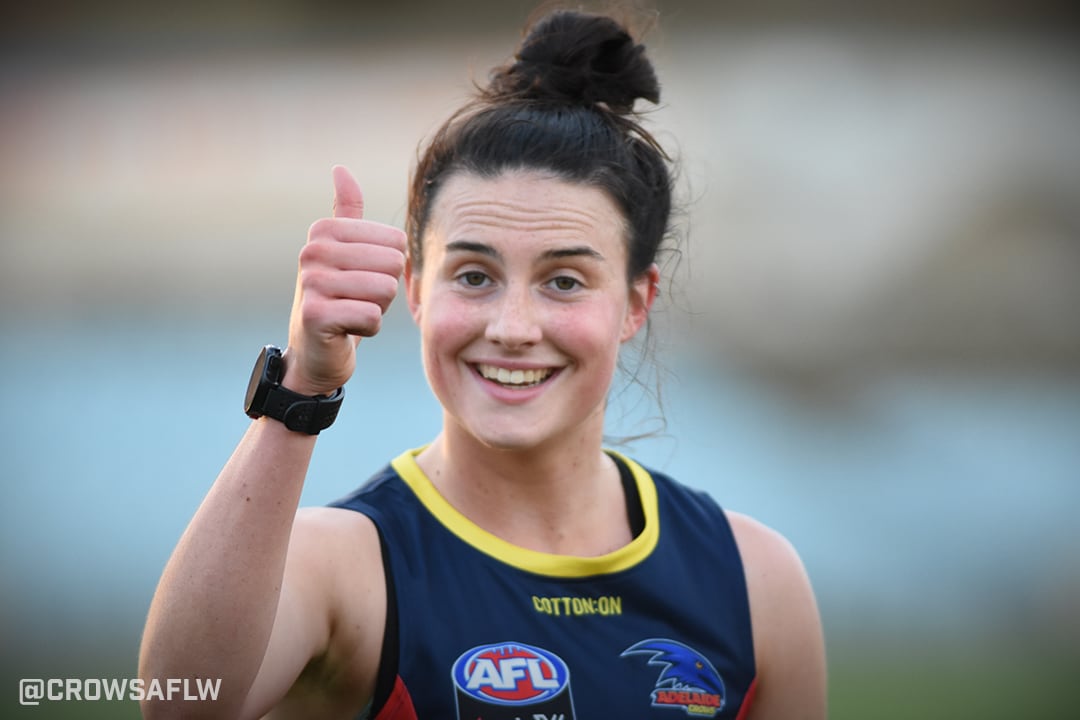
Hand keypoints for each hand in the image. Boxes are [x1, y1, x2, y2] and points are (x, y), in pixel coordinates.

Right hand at [284, 165, 406, 394]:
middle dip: (385, 290)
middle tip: (357, 300)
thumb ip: (346, 213)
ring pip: (385, 290)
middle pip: (393, 264)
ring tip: (350, 313)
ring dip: (376, 309)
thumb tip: (340, 168)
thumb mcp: (343, 253)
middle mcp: (312, 251)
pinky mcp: (315, 314)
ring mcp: (311, 281)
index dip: (388, 267)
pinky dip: (368, 329)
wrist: (314, 354)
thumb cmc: (338, 300)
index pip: (396, 241)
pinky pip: (372, 316)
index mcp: (325, 230)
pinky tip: (345, 330)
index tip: (359, 279)